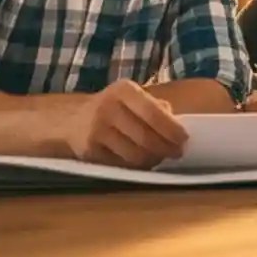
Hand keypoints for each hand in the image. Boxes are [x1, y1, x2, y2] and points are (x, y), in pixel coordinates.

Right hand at [66, 79, 187, 168]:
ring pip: (135, 155)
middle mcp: (108, 108)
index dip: (172, 129)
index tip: (184, 139)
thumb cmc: (113, 108)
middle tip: (177, 153)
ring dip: (153, 160)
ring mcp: (96, 131)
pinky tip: (141, 160)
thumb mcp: (132, 98)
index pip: (152, 112)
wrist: (71, 119)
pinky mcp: (90, 152)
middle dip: (166, 148)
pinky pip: (123, 165)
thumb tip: (177, 125)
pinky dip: (137, 166)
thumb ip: (156, 107)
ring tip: (160, 157)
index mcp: (123, 90)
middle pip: (146, 137)